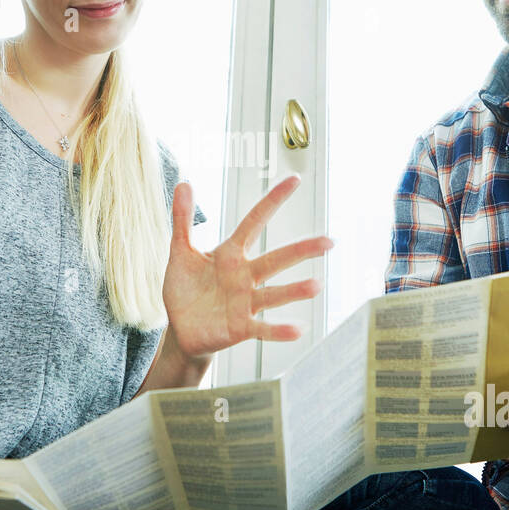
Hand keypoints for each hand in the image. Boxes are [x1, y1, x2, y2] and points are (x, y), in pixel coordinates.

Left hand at [162, 174, 332, 359]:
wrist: (180, 329)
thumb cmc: (185, 289)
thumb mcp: (181, 252)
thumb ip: (183, 220)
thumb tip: (184, 183)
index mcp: (230, 253)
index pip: (255, 221)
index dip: (273, 200)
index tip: (294, 179)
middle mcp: (244, 275)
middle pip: (276, 259)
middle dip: (302, 250)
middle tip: (328, 241)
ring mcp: (245, 302)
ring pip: (274, 294)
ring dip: (295, 290)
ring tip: (317, 286)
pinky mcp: (241, 327)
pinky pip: (262, 327)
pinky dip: (278, 330)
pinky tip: (298, 329)